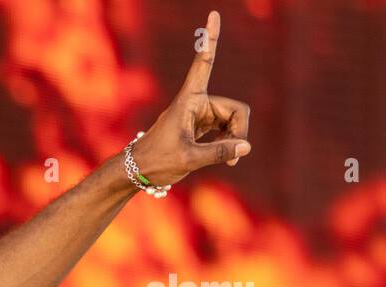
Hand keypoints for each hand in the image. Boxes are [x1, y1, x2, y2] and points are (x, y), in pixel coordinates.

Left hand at [130, 10, 251, 186]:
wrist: (139, 171)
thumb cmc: (157, 161)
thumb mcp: (189, 158)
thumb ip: (219, 152)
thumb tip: (246, 146)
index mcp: (189, 99)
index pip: (204, 63)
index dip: (210, 40)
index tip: (213, 14)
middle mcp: (197, 102)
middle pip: (235, 110)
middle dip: (239, 131)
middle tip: (236, 156)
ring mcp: (200, 115)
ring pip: (233, 121)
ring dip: (234, 140)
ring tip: (230, 160)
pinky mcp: (202, 127)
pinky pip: (226, 131)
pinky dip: (229, 143)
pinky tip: (229, 157)